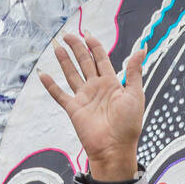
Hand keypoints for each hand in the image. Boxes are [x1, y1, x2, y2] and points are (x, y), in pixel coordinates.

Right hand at [39, 32, 144, 182]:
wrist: (114, 149)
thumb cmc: (128, 125)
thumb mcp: (135, 94)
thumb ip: (134, 71)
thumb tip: (141, 49)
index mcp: (111, 84)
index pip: (101, 59)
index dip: (94, 46)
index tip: (87, 34)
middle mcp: (96, 88)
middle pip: (84, 62)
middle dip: (77, 48)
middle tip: (68, 35)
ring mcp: (84, 98)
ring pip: (72, 74)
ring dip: (64, 61)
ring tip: (57, 46)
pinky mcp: (74, 109)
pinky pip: (60, 95)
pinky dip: (50, 85)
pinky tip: (43, 74)